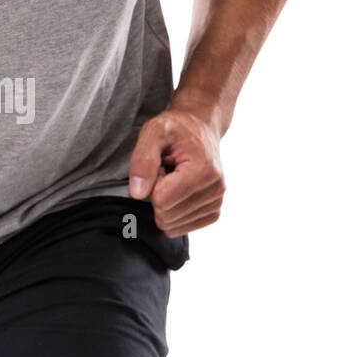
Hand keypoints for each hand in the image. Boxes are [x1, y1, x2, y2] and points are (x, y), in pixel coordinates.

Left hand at [128, 107, 224, 236]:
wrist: (200, 128)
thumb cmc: (175, 129)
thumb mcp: (153, 132)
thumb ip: (142, 161)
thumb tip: (138, 194)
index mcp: (204, 168)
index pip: (162, 200)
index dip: (151, 183)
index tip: (161, 164)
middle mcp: (216, 187)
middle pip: (167, 215)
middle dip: (158, 194)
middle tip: (166, 171)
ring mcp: (217, 201)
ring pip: (173, 225)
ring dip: (166, 203)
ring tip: (174, 178)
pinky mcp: (214, 211)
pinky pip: (183, 228)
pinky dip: (174, 213)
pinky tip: (179, 192)